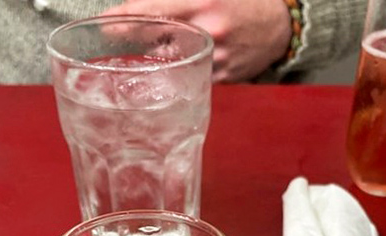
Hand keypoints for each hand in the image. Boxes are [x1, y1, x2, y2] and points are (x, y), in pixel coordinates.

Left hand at [102, 0, 291, 82]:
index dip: (127, 16)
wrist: (281, 27)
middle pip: (156, 35)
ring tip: (134, 53)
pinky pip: (190, 74)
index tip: (104, 21)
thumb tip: (147, 4)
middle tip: (107, 33)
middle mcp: (208, 29)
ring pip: (171, 59)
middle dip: (129, 35)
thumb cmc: (245, 1)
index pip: (155, 9)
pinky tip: (167, 67)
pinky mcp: (221, 77)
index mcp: (204, 1)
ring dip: (151, 56)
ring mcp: (215, 57)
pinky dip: (176, 70)